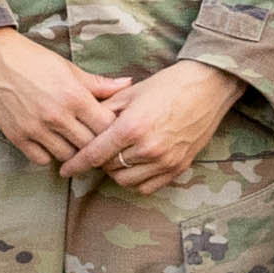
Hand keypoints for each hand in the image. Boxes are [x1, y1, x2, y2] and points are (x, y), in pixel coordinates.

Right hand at [0, 27, 127, 171]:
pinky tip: (50, 143)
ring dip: (72, 151)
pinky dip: (48, 154)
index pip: (106, 127)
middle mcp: (57, 115)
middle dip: (94, 144)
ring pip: (67, 156)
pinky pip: (41, 159)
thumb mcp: (67, 67)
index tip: (110, 129)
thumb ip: (97, 83)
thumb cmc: (31, 59)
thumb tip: (127, 84)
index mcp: (74, 96)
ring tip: (72, 141)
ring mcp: (36, 129)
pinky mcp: (17, 137)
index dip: (112, 130)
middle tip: (94, 140)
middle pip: (89, 145)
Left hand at [64, 60, 244, 193]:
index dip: (76, 164)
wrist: (207, 87)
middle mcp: (147, 148)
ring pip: (126, 181)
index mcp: (132, 127)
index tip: (65, 171)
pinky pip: (147, 187)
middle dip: (100, 161)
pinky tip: (136, 165)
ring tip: (120, 156)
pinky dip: (136, 180)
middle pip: (108, 168)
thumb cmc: (168, 85)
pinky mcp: (178, 167)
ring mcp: (164, 161)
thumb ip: (104, 111)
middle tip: (102, 148)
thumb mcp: (131, 92)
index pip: (95, 154)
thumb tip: (83, 126)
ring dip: (117, 171)